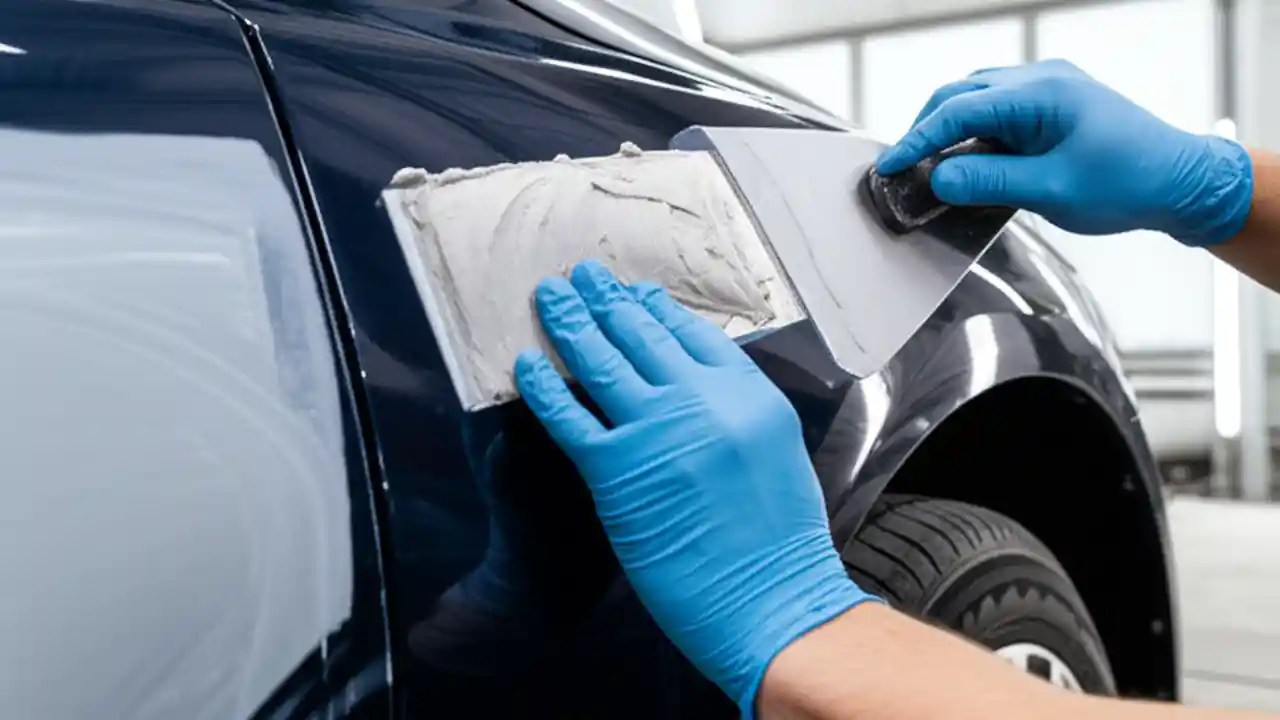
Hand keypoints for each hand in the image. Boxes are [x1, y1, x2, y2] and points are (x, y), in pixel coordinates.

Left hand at [513, 260, 874, 714]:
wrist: (770, 600)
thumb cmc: (779, 541)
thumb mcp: (776, 450)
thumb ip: (739, 408)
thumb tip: (701, 380)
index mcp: (747, 392)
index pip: (692, 332)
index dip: (654, 307)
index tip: (633, 291)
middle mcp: (703, 399)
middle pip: (640, 334)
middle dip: (605, 300)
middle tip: (582, 276)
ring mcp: (658, 430)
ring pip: (601, 359)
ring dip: (569, 321)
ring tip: (551, 295)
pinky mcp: (617, 469)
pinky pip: (568, 414)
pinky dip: (542, 386)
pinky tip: (525, 363)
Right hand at [877, 59, 1252, 245]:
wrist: (1181, 182)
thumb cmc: (1128, 183)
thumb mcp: (1052, 190)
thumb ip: (989, 182)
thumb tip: (937, 178)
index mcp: (1040, 93)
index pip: (957, 110)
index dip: (917, 140)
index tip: (889, 167)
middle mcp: (1040, 80)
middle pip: (959, 96)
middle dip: (926, 132)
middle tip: (903, 170)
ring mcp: (1047, 88)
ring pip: (976, 101)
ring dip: (949, 132)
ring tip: (931, 170)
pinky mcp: (1052, 105)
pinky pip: (998, 111)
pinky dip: (974, 135)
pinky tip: (967, 163)